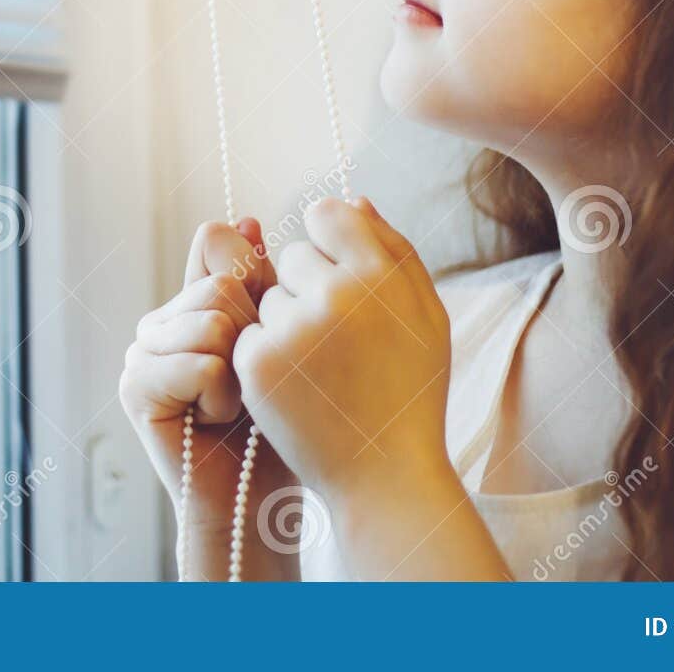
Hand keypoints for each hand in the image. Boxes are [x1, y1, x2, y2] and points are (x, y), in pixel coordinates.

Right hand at [119, 217, 299, 578]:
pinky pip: (198, 362)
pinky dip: (220, 394)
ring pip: (212, 322)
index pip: (217, 242)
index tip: (265, 325)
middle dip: (253, 334)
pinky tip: (214, 418)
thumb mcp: (277, 337)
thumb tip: (247, 218)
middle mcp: (161, 317)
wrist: (256, 494)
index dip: (254, 280)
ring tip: (233, 402)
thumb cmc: (275, 420)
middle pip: (220, 283)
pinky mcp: (134, 385)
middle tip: (251, 380)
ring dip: (239, 370)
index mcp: (191, 297)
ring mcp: (142, 349)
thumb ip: (259, 282)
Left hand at [231, 196, 455, 505]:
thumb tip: (354, 198)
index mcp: (381, 274)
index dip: (330, 243)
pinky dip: (264, 356)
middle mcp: (337, 294)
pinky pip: (247, 334)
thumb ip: (393, 249)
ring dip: (284, 323)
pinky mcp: (258, 363)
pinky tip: (296, 388)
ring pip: (267, 298)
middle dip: (306, 287)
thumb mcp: (426, 316)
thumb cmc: (411, 392)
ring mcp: (293, 329)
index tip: (338, 278)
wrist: (385, 475)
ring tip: (320, 370)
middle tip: (335, 339)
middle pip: (292, 257)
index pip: (326, 213)